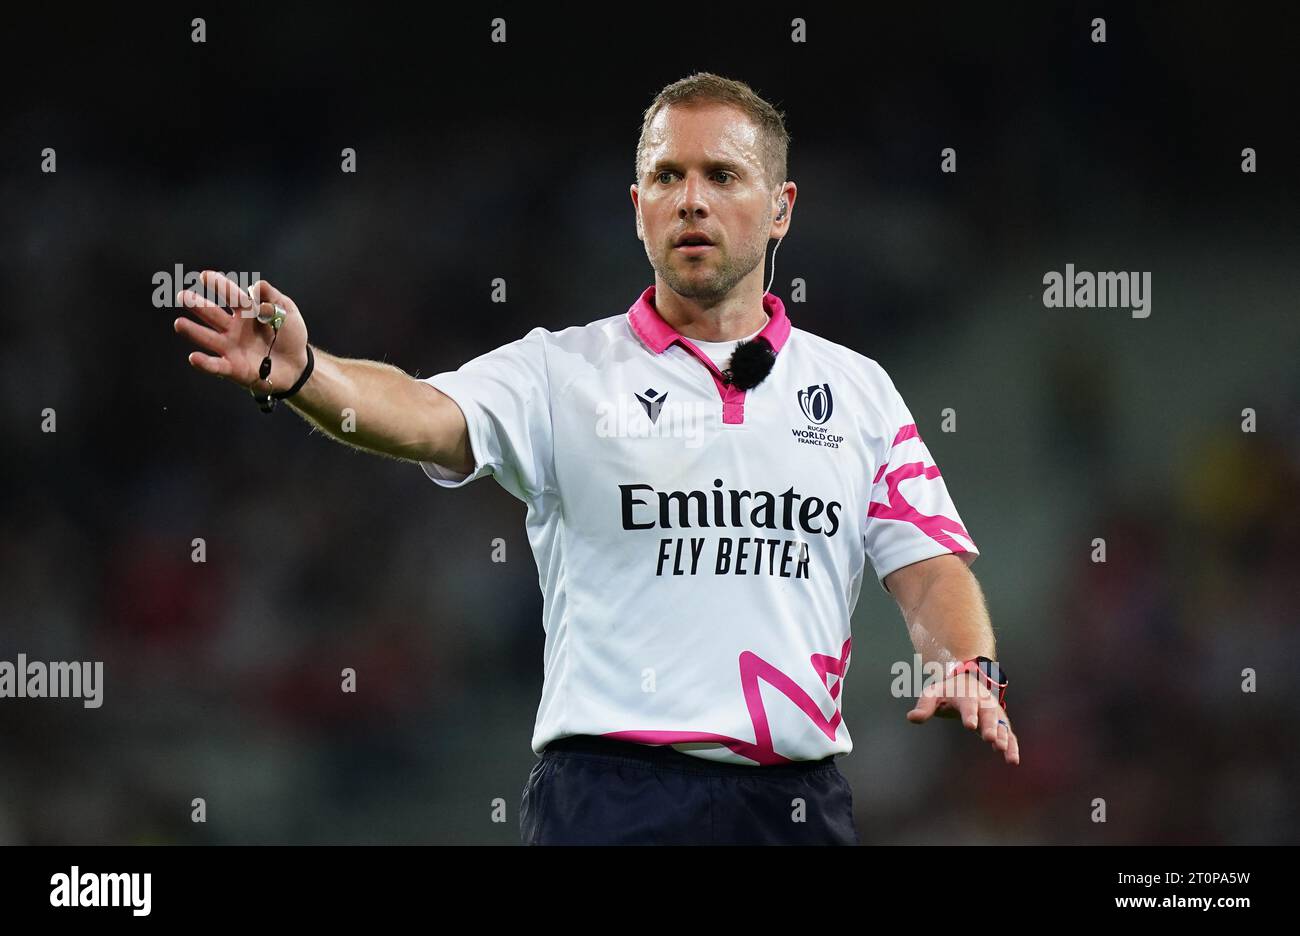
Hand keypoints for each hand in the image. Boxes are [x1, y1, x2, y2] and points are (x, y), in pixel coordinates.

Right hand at [174, 270, 309, 395]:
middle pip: (213, 315)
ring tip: (179, 324)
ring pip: (209, 338)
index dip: (220, 286)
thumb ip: (272, 297)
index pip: (231, 296)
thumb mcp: (287, 311)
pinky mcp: (234, 368)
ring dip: (194, 332)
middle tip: (182, 296)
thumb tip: (255, 285)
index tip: (204, 275)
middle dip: (198, 305)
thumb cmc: (290, 336)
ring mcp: (232, 348)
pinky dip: (205, 363)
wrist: (298, 366)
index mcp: (247, 312)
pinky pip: (217, 366)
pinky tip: (193, 357)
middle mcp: (234, 328)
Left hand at [906, 670, 1019, 764]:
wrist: (967, 680)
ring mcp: (994, 712)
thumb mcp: (932, 694)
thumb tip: (912, 718)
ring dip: (1003, 737)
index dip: (970, 714)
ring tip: (1003, 750)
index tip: (970, 726)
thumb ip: (924, 706)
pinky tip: (1013, 760)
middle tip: (991, 739)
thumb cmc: (947, 691)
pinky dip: (1012, 745)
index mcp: (966, 695)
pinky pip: (1009, 734)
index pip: (968, 704)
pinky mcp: (1000, 723)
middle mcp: (983, 703)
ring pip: (1000, 724)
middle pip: (988, 714)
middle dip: (990, 726)